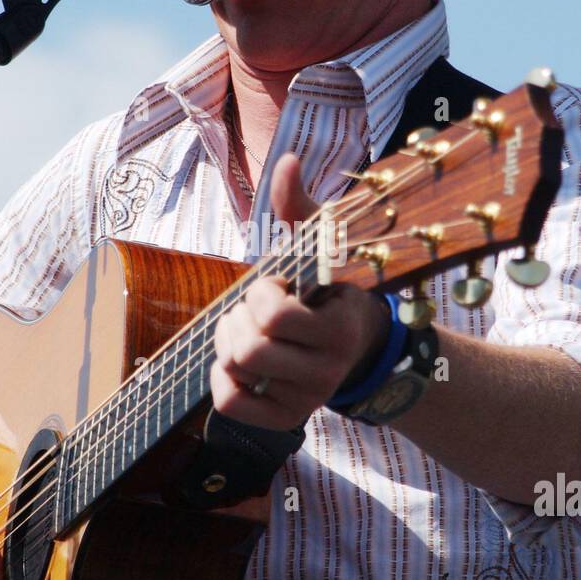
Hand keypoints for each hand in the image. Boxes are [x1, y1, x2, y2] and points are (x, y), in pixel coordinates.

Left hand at [211, 152, 391, 428]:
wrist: (358, 345)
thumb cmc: (330, 287)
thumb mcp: (322, 246)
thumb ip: (301, 206)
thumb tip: (288, 161)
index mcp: (338, 328)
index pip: (275, 316)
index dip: (261, 293)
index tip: (276, 285)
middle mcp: (326, 371)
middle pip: (249, 348)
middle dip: (238, 318)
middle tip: (253, 308)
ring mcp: (306, 400)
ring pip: (236, 371)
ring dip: (228, 342)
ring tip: (247, 329)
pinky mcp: (285, 418)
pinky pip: (230, 404)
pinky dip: (222, 379)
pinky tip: (238, 361)